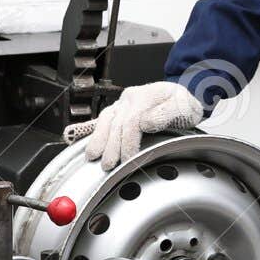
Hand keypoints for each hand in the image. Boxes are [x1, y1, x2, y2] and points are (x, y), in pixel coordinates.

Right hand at [62, 81, 203, 171]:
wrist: (183, 94)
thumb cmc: (184, 103)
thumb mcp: (184, 106)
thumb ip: (166, 113)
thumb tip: (145, 122)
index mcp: (145, 96)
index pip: (131, 121)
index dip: (128, 142)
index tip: (127, 159)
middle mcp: (130, 98)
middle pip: (115, 123)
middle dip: (110, 146)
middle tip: (107, 166)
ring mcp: (123, 103)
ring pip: (105, 120)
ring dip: (98, 140)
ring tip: (92, 156)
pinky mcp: (119, 109)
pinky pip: (102, 118)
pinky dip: (90, 129)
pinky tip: (75, 136)